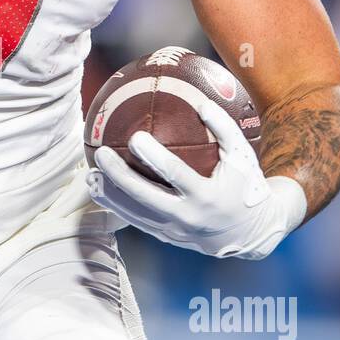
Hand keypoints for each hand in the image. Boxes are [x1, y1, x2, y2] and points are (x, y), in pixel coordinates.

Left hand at [86, 96, 306, 258]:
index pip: (175, 175)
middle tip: (100, 154)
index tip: (135, 137)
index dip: (154, 157)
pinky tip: (100, 192)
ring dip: (110, 196)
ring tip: (89, 177)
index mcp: (206, 196)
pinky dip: (117, 208)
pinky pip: (137, 221)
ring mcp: (174, 230)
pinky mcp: (166, 237)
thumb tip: (200, 102)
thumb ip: (223, 128)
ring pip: (135, 215)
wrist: (250, 232)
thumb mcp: (242, 156)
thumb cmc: (245, 186)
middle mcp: (187, 217)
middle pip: (145, 197)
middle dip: (119, 177)